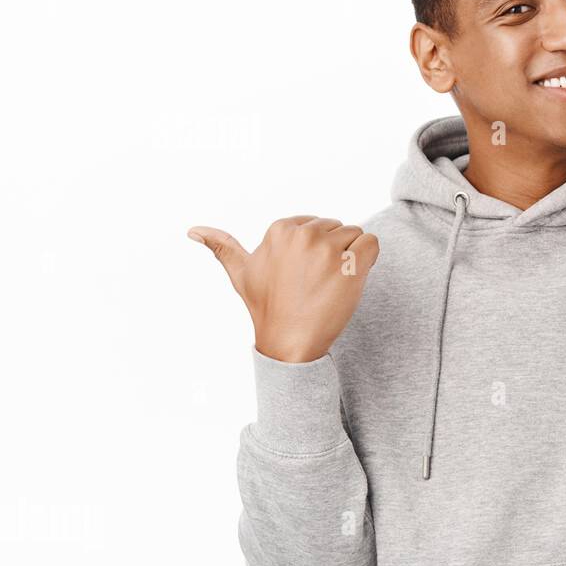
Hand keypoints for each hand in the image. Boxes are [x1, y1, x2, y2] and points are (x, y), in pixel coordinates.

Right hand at [188, 216, 379, 362]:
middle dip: (333, 251)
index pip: (315, 223)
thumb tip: (192, 230)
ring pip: (355, 235)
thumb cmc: (266, 308)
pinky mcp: (351, 265)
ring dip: (351, 257)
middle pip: (337, 228)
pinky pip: (372, 244)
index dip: (314, 249)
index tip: (301, 274)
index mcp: (280, 229)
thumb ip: (221, 247)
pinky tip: (351, 280)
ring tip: (331, 283)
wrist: (290, 341)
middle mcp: (304, 234)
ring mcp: (328, 249)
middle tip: (316, 282)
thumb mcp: (240, 273)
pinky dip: (368, 260)